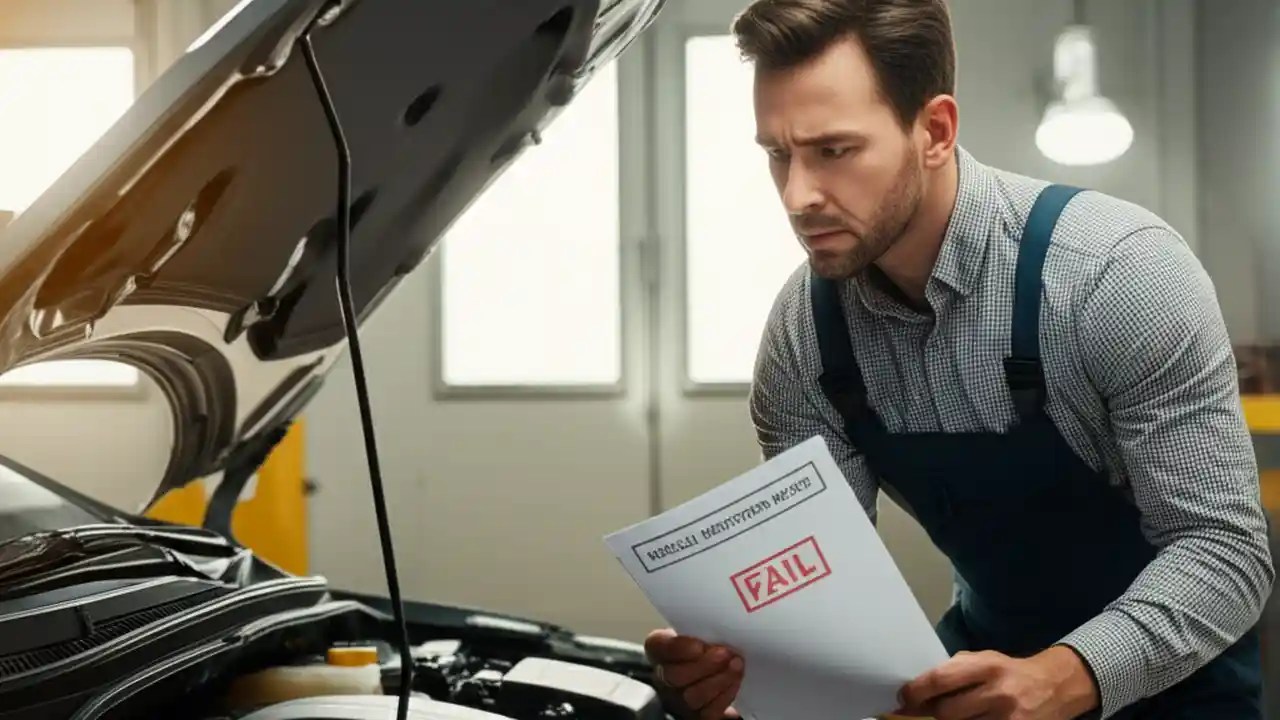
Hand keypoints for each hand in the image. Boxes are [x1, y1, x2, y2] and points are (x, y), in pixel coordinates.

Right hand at [644, 628, 743, 719]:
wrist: (716, 667)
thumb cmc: (707, 643)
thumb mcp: (700, 629)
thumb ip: (702, 627)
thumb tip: (721, 622)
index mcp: (660, 649)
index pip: (657, 646)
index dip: (677, 648)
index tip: (698, 644)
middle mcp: (664, 676)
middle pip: (674, 676)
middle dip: (704, 665)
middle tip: (725, 653)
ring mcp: (679, 698)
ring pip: (692, 696)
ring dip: (719, 679)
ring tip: (736, 665)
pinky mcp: (697, 714)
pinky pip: (709, 711)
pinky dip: (725, 695)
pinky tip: (736, 680)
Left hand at [895, 646, 1098, 719]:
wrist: (1056, 686)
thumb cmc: (1010, 672)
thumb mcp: (984, 660)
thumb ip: (954, 671)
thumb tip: (917, 690)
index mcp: (987, 666)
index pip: (941, 679)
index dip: (916, 691)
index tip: (903, 698)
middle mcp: (998, 692)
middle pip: (947, 712)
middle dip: (934, 713)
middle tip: (928, 710)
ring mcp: (1008, 718)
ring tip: (960, 713)